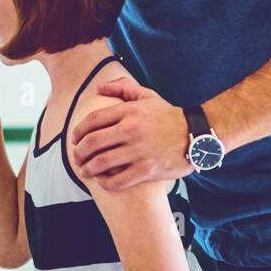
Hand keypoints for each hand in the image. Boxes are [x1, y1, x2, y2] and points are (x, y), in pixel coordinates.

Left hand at [68, 79, 194, 191]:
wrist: (197, 135)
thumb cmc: (169, 116)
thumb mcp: (148, 96)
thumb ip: (123, 88)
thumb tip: (99, 88)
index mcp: (129, 111)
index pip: (93, 121)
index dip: (78, 131)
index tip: (74, 139)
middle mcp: (132, 130)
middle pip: (92, 142)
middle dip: (78, 152)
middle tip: (76, 157)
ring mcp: (139, 151)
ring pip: (101, 163)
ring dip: (88, 169)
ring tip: (85, 171)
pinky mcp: (147, 170)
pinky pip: (117, 181)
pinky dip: (104, 182)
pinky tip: (102, 180)